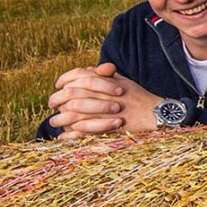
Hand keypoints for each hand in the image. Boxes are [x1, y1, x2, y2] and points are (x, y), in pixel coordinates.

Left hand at [46, 62, 165, 138]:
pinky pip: (81, 132)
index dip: (64, 79)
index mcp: (105, 81)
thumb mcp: (123, 80)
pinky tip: (63, 136)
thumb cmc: (139, 96)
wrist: (154, 113)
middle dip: (56, 99)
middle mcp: (100, 95)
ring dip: (60, 119)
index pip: (77, 76)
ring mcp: (101, 112)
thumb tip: (88, 69)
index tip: (59, 86)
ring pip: (72, 114)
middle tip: (52, 104)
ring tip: (54, 122)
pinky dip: (70, 135)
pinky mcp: (104, 128)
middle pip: (70, 95)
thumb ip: (104, 74)